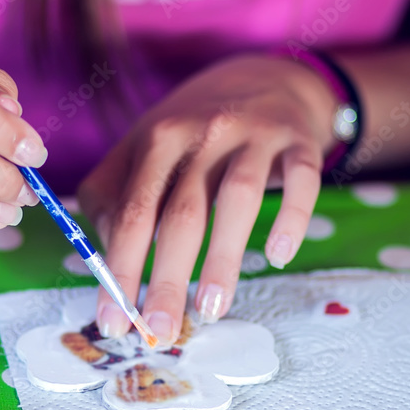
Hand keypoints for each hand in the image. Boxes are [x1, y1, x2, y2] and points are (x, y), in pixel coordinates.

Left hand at [78, 54, 337, 343]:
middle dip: (166, 277)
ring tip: (210, 310)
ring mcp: (253, 135)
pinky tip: (278, 255)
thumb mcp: (142, 153)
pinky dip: (292, 218)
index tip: (114, 321)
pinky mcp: (299, 142)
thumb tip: (107, 266)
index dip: (120, 270)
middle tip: (159, 329)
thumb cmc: (192, 135)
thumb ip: (115, 201)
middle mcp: (202, 134)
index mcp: (155, 141)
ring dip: (222, 259)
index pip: (131, 213)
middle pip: (181, 213)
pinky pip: (302, 183)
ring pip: (238, 200)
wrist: (263, 79)